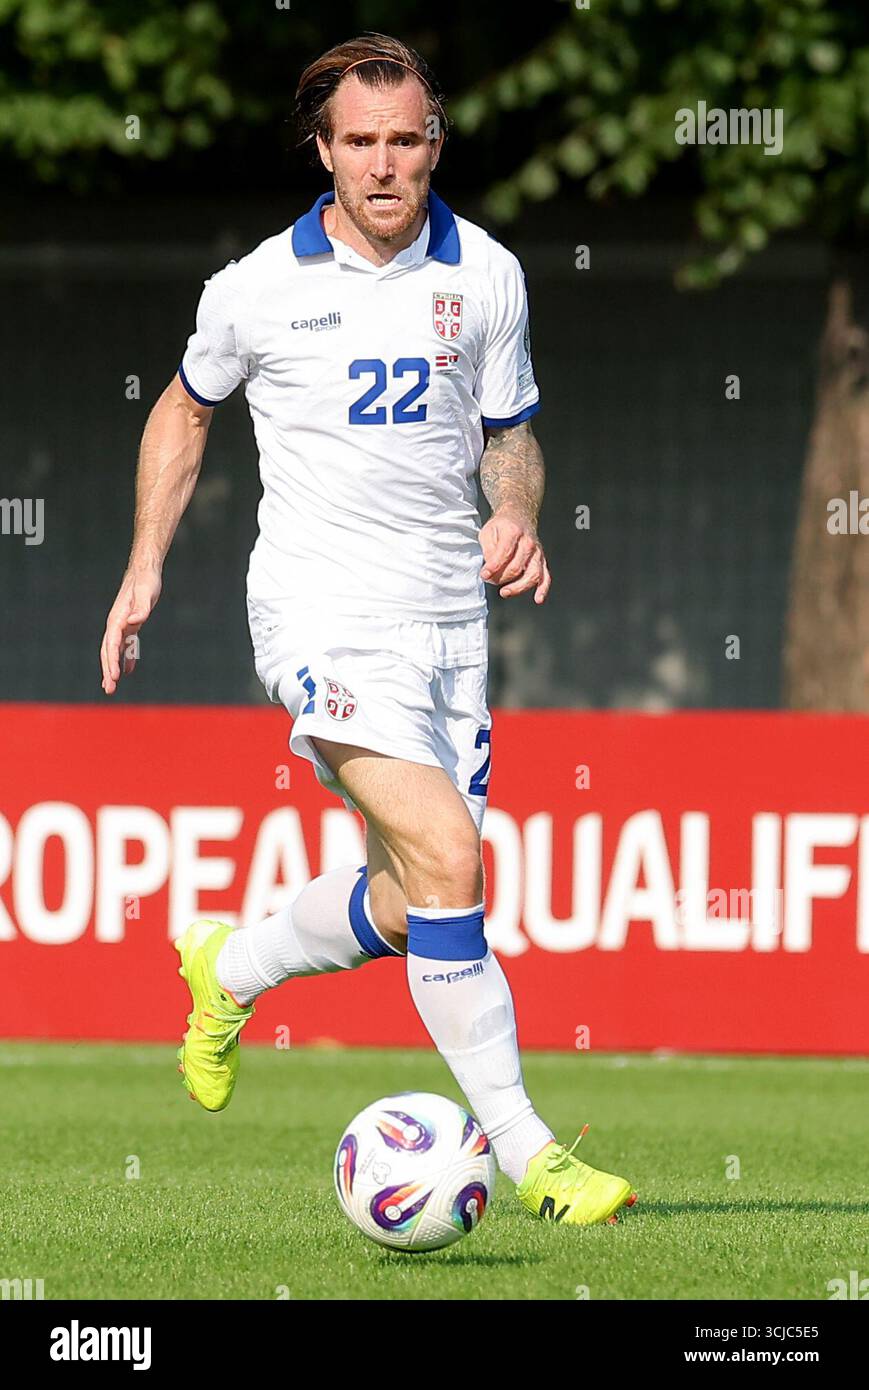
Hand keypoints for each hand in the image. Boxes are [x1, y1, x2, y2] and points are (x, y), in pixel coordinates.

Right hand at [100, 566, 161, 693]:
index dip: (112, 661)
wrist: (145, 571)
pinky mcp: (131, 624)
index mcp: (117, 619)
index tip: (115, 677)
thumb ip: (141, 609)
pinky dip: (127, 658)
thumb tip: (133, 622)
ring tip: (111, 687)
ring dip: (113, 668)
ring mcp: (123, 625)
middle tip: (109, 690)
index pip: (111, 644)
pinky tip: (129, 671)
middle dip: (108, 671)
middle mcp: (117, 624)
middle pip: (108, 651)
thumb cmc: (146, 582)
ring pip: (115, 651)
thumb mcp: (146, 593)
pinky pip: (126, 645)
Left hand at [479, 507, 551, 603]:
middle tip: (490, 579)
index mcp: (513, 532)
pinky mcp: (541, 560)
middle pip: (516, 567)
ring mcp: (537, 552)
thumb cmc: (502, 526)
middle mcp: (528, 543)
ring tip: (505, 592)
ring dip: (518, 587)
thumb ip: (488, 550)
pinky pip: (546, 576)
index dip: (493, 567)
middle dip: (500, 578)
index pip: (504, 554)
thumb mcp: (488, 532)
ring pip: (532, 574)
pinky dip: (543, 588)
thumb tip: (490, 568)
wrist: (519, 516)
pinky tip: (538, 598)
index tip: (484, 574)